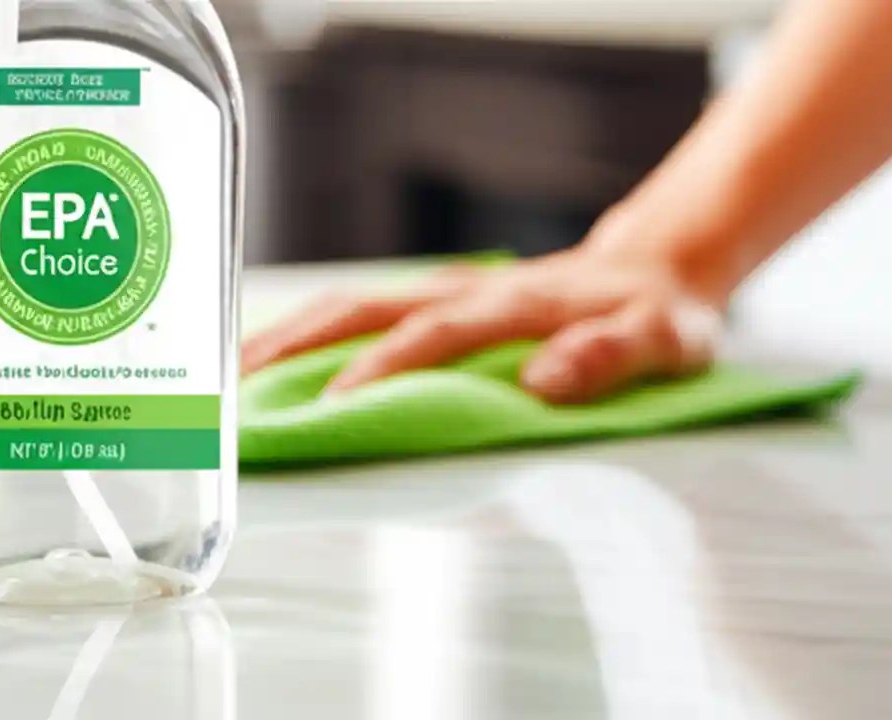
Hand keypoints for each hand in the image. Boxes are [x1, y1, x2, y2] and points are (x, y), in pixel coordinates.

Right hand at [242, 215, 729, 403]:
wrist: (656, 269)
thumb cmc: (657, 315)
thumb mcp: (663, 340)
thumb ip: (611, 356)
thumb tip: (543, 380)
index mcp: (516, 304)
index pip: (434, 334)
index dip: (382, 367)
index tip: (331, 406)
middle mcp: (470, 290)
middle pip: (368, 306)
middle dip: (298, 344)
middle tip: (236, 387)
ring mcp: (449, 290)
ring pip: (355, 303)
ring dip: (290, 333)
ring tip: (229, 374)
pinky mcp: (441, 298)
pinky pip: (366, 309)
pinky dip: (314, 329)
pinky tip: (276, 359)